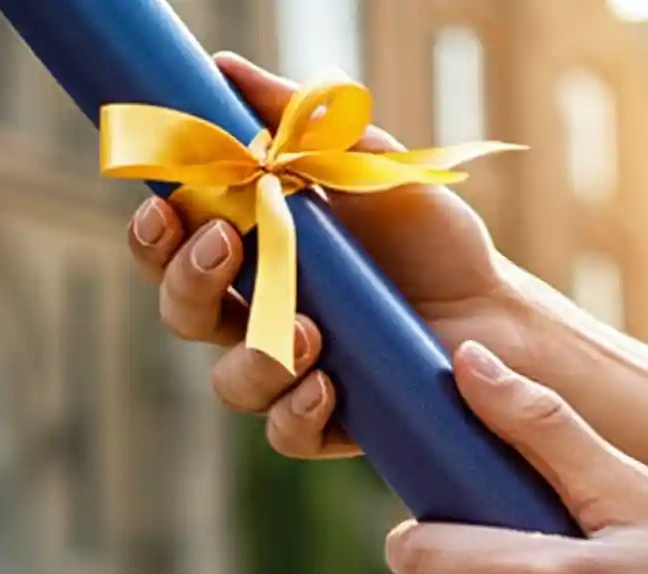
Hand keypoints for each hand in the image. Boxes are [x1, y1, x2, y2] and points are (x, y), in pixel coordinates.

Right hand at [127, 51, 539, 458]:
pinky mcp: (329, 421)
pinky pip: (284, 432)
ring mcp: (291, 370)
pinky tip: (329, 385)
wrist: (494, 306)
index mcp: (255, 253)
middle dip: (186, 284)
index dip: (153, 236)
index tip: (167, 210)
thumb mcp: (366, 162)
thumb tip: (224, 67)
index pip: (173, 249)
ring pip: (229, 383)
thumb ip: (298, 121)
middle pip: (182, 314)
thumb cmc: (427, 232)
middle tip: (225, 245)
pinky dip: (297, 412)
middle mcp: (259, 313)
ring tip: (308, 329)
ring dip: (253, 356)